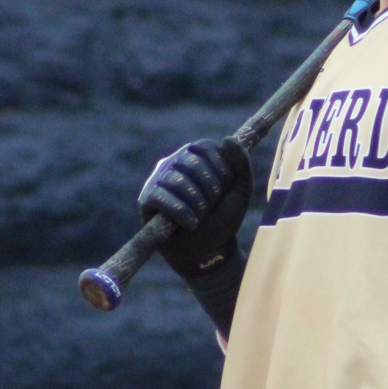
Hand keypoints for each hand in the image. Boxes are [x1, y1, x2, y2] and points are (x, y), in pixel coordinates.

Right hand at [137, 138, 251, 277]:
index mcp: (196, 155)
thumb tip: (227, 139)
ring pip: (177, 181)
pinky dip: (181, 212)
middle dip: (209, 189)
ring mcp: (158, 179)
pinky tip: (190, 224)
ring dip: (197, 204)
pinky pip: (161, 197)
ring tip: (201, 217)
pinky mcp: (146, 199)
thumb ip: (241, 163)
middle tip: (211, 206)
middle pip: (192, 162)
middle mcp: (174, 162)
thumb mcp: (240, 189)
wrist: (210, 249)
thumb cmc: (223, 217)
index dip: (220, 169)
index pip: (206, 147)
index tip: (225, 189)